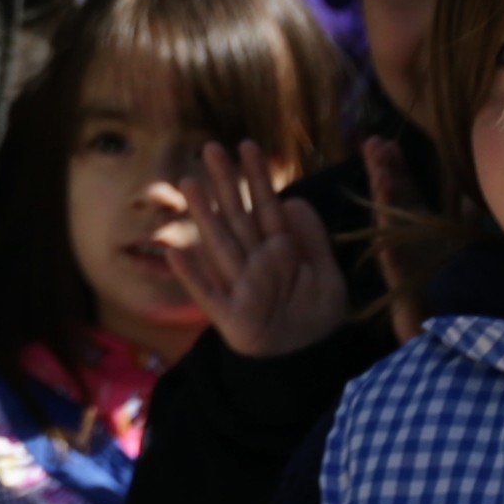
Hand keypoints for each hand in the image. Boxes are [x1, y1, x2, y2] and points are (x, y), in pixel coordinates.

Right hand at [162, 138, 361, 361]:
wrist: (311, 358)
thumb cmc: (317, 315)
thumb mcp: (328, 275)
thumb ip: (313, 240)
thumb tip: (296, 200)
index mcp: (280, 250)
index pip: (266, 206)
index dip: (256, 177)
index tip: (247, 146)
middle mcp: (256, 263)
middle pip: (239, 217)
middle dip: (226, 183)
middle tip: (212, 147)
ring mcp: (241, 287)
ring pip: (221, 245)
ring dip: (205, 214)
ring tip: (190, 183)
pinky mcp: (231, 318)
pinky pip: (208, 294)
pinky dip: (192, 275)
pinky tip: (176, 252)